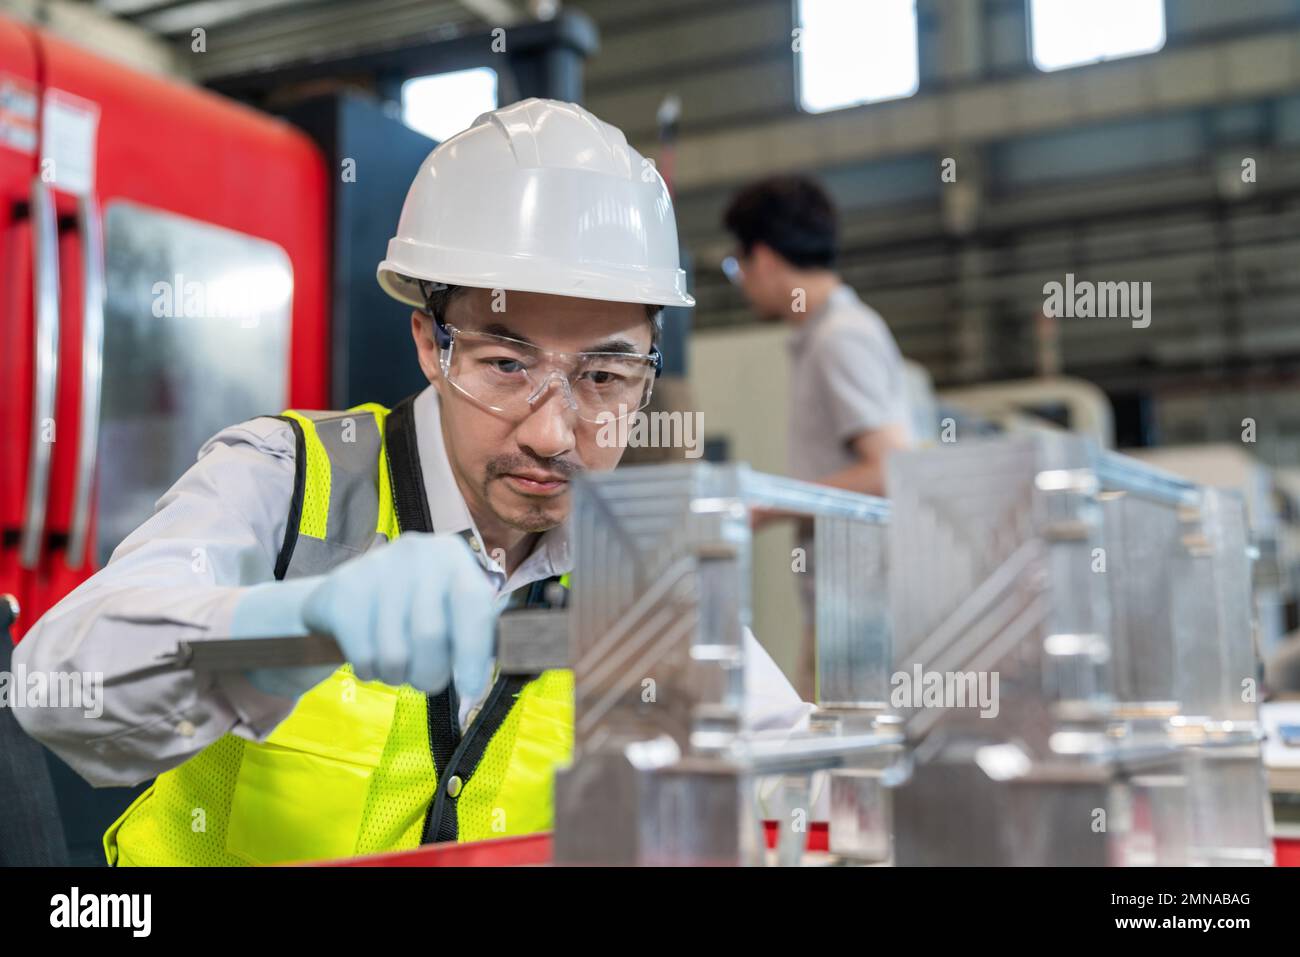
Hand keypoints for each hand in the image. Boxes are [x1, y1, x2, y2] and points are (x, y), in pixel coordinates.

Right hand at [230, 533, 497, 699]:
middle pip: (431, 635)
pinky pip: (364, 657)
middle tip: (427, 681)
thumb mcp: (450, 611)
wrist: (344, 597)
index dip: (474, 652)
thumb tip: (493, 682)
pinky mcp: (342, 590)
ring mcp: (376, 566)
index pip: (473, 603)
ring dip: (398, 677)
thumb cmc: (413, 611)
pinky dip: (370, 673)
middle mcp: (417, 552)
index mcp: (453, 556)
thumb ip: (478, 637)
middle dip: (431, 675)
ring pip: (395, 655)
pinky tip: (370, 655)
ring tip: (398, 664)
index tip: (471, 690)